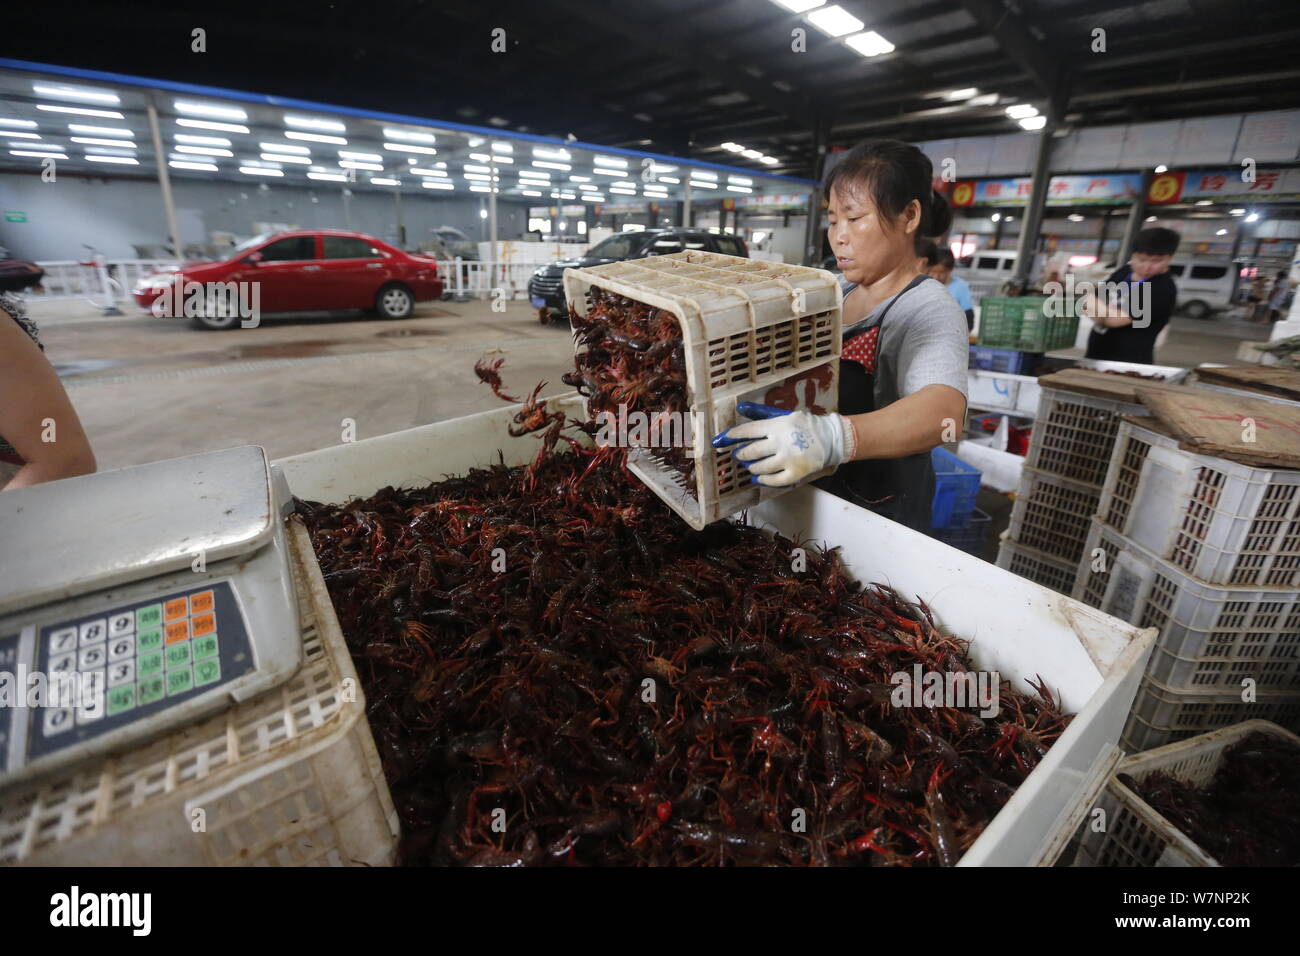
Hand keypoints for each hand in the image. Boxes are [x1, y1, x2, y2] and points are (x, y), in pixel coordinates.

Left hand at [712, 402, 853, 486]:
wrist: (830, 438)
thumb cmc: (803, 425)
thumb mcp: (783, 414)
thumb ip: (761, 412)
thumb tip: (740, 407)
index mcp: (778, 425)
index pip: (749, 430)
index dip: (732, 436)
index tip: (720, 440)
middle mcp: (781, 442)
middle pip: (752, 451)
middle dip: (741, 454)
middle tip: (738, 455)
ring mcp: (789, 459)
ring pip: (760, 467)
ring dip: (751, 467)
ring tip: (749, 465)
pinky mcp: (796, 473)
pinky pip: (774, 480)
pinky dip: (763, 480)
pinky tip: (758, 478)